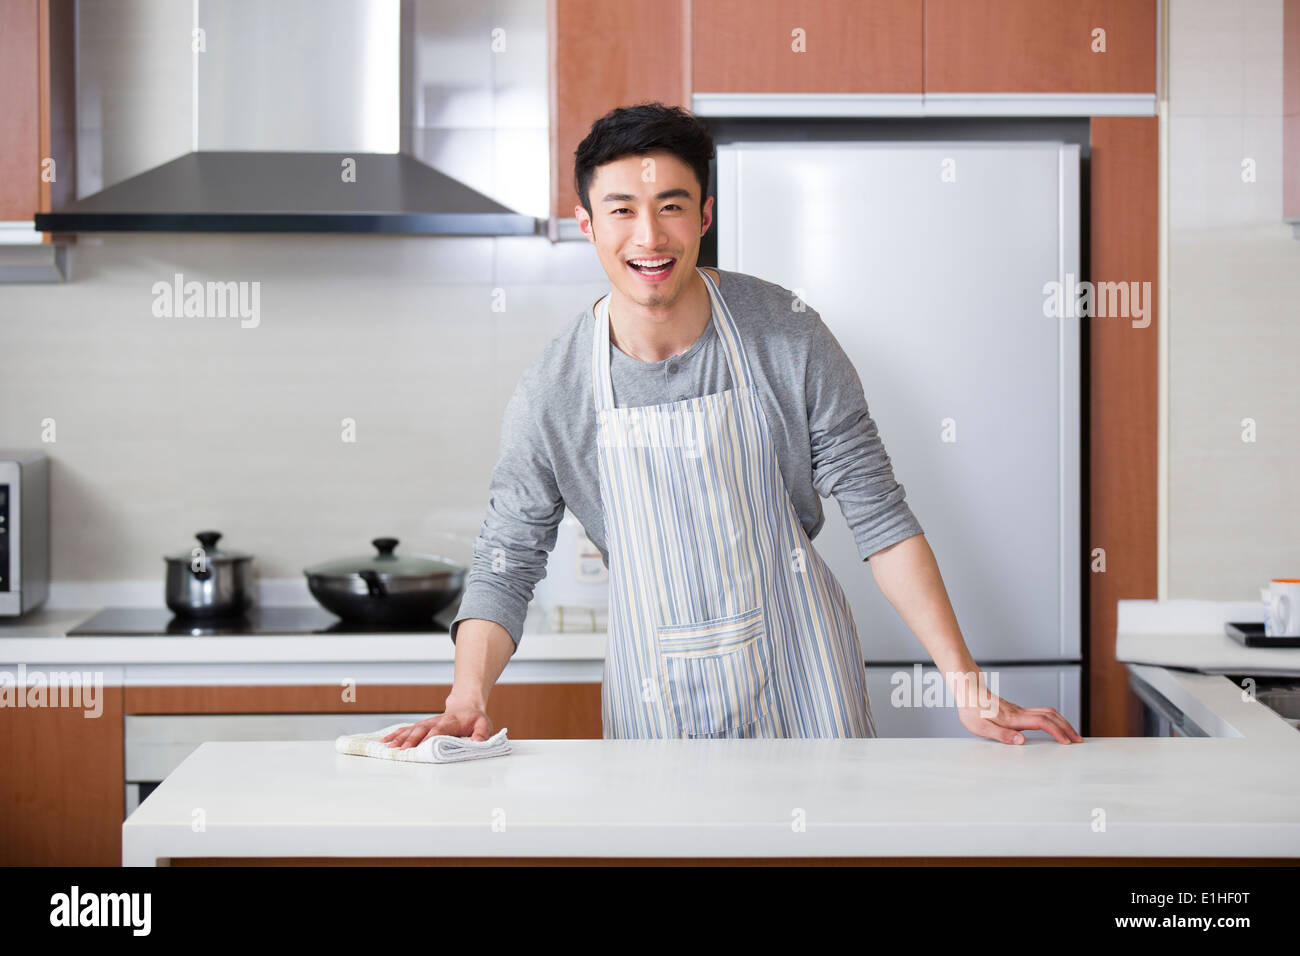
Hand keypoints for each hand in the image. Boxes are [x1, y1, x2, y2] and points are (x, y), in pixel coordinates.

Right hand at [381, 703, 493, 747]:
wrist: (466, 706)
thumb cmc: (474, 719)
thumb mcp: (484, 724)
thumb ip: (482, 733)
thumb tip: (478, 742)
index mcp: (451, 722)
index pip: (439, 729)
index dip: (430, 737)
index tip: (422, 746)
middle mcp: (436, 721)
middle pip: (421, 730)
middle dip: (411, 739)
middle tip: (401, 749)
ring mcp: (428, 723)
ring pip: (412, 729)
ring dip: (400, 737)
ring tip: (389, 746)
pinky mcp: (422, 726)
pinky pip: (407, 729)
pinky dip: (396, 734)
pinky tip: (386, 740)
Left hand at [954, 682, 1082, 744]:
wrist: (967, 691)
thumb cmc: (972, 710)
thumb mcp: (982, 728)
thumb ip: (1002, 735)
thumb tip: (1021, 741)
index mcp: (1013, 718)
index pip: (1042, 723)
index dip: (1057, 732)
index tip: (1067, 742)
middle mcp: (1019, 713)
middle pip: (1051, 716)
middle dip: (1067, 728)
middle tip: (1079, 739)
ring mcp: (1019, 710)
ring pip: (1048, 712)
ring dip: (1062, 722)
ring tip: (1071, 734)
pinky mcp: (1017, 711)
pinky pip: (1041, 713)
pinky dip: (1053, 719)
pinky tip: (1054, 727)